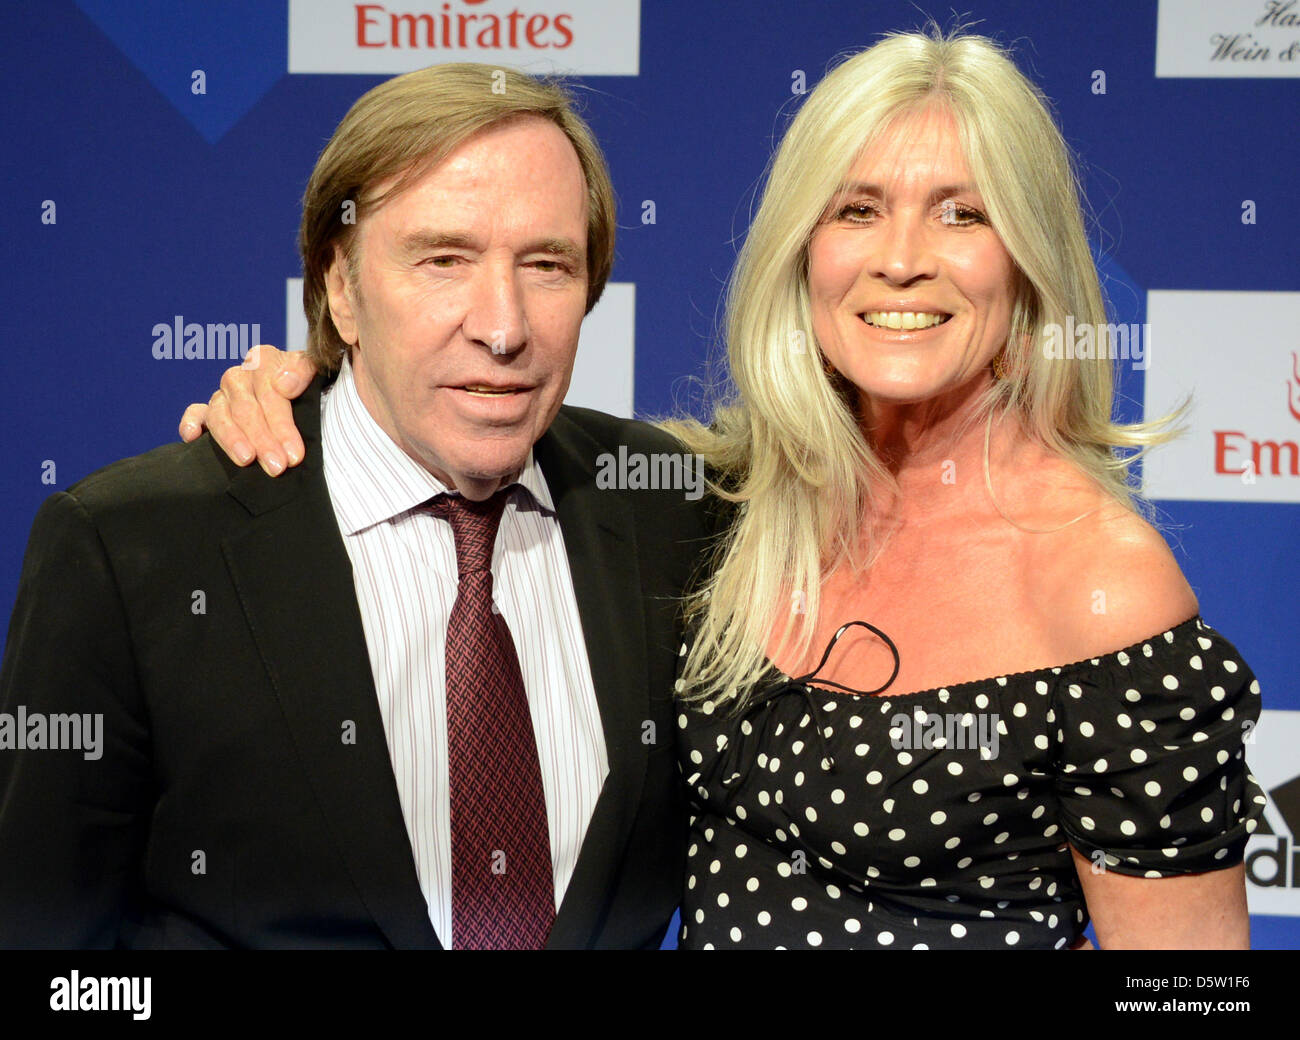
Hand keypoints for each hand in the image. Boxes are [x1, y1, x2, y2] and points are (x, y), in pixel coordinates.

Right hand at [178, 345, 316, 475]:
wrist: (304, 398)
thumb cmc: (310, 389)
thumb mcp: (316, 373)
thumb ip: (303, 371)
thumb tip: (284, 385)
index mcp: (265, 361)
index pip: (269, 390)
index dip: (282, 423)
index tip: (294, 452)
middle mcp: (240, 377)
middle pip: (246, 408)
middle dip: (263, 440)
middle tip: (278, 466)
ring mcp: (223, 394)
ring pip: (220, 414)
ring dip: (232, 439)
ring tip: (247, 460)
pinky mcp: (207, 411)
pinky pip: (194, 413)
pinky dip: (191, 423)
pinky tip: (193, 437)